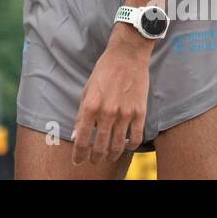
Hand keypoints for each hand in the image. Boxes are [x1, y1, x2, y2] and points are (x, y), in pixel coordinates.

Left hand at [71, 27, 151, 165]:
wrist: (127, 56)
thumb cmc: (104, 71)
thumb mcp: (87, 89)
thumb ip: (81, 113)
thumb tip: (76, 134)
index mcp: (91, 106)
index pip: (82, 138)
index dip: (79, 153)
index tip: (77, 160)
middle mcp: (107, 112)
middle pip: (100, 146)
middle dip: (94, 157)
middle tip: (92, 161)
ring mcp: (125, 114)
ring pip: (118, 145)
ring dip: (111, 155)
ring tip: (107, 157)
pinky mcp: (140, 113)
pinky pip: (136, 137)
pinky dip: (130, 146)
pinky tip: (125, 146)